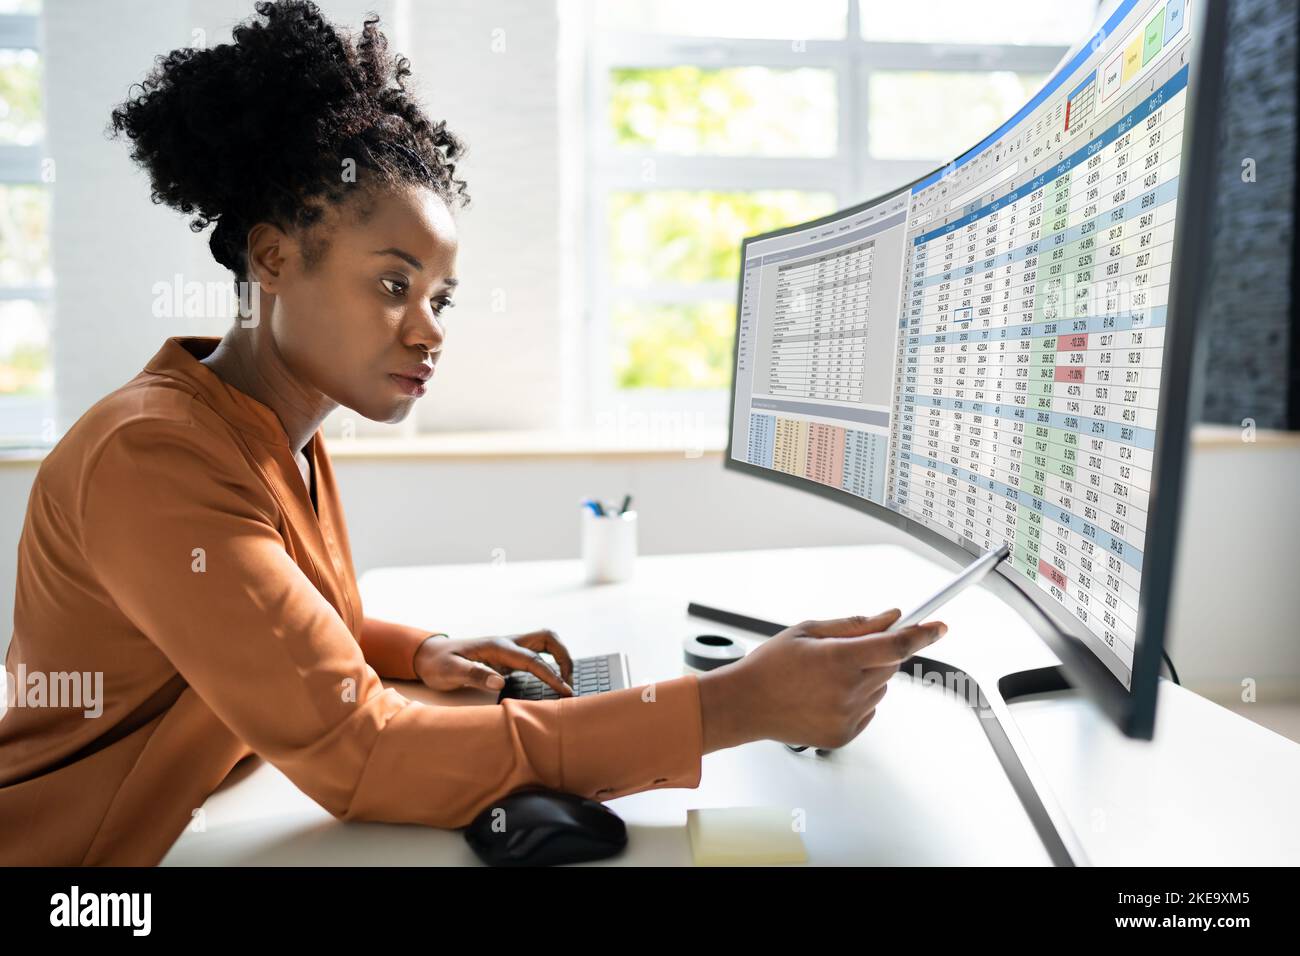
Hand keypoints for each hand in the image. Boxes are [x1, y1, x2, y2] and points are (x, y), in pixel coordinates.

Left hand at [412, 629, 575, 696]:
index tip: (565, 691)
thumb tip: (500, 682)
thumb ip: (474, 675)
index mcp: (497, 646)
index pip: (533, 660)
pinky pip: (537, 655)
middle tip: (568, 684)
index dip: (552, 676)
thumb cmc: (438, 663)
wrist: (428, 654)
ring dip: (560, 659)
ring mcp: (509, 648)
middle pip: (549, 639)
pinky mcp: (508, 656)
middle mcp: (507, 643)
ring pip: (545, 644)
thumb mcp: (450, 672)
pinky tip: (551, 680)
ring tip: (564, 683)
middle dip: (565, 658)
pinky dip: (550, 664)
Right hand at [698, 609, 946, 752]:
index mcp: (839, 659)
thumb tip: (889, 617)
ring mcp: (848, 716)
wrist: (745, 705)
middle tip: (848, 650)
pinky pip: (869, 711)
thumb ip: (853, 625)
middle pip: (889, 665)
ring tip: (827, 677)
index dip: (923, 634)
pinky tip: (826, 695)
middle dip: (878, 653)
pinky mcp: (844, 735)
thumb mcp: (808, 631)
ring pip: (880, 688)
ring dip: (866, 677)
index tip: (938, 626)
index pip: (896, 645)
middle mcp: (847, 690)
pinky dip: (857, 700)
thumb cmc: (769, 666)